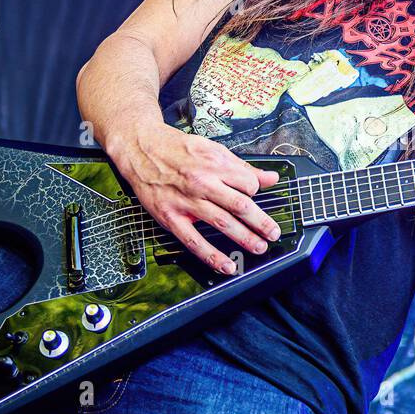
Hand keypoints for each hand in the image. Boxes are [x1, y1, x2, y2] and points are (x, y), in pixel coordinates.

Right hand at [105, 119, 280, 274]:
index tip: (257, 199)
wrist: (141, 147)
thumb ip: (243, 167)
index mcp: (215, 164)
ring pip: (222, 223)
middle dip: (261, 222)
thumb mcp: (213, 149)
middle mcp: (203, 182)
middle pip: (240, 205)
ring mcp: (187, 201)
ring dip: (245, 238)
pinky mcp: (171, 217)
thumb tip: (271, 178)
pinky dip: (212, 256)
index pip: (248, 184)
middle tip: (273, 233)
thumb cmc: (177, 148)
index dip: (257, 192)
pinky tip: (226, 265)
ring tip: (259, 247)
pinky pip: (194, 241)